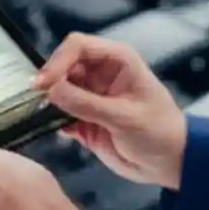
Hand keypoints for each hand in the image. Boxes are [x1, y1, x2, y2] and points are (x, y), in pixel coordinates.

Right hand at [34, 33, 187, 190]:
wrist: (171, 163)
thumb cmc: (160, 132)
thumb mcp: (124, 117)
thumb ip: (87, 104)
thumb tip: (52, 91)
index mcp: (117, 60)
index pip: (79, 46)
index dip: (58, 60)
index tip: (45, 83)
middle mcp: (101, 74)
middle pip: (64, 65)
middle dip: (49, 80)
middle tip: (37, 99)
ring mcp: (91, 96)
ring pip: (59, 89)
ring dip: (49, 101)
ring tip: (40, 113)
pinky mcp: (85, 119)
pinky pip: (60, 113)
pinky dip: (53, 119)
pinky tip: (57, 129)